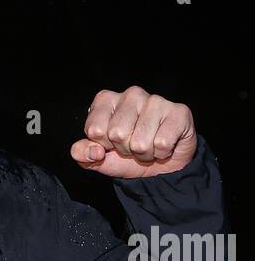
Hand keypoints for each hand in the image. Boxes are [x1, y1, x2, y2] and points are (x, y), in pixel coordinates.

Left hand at [70, 87, 196, 180]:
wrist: (159, 167)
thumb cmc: (126, 157)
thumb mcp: (97, 158)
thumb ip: (82, 153)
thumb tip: (93, 151)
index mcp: (106, 100)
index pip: (94, 129)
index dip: (103, 145)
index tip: (111, 143)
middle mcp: (131, 94)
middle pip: (117, 134)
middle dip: (124, 149)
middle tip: (132, 146)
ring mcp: (156, 100)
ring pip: (140, 141)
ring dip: (143, 153)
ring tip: (148, 146)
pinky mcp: (179, 111)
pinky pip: (162, 143)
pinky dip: (161, 153)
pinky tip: (164, 146)